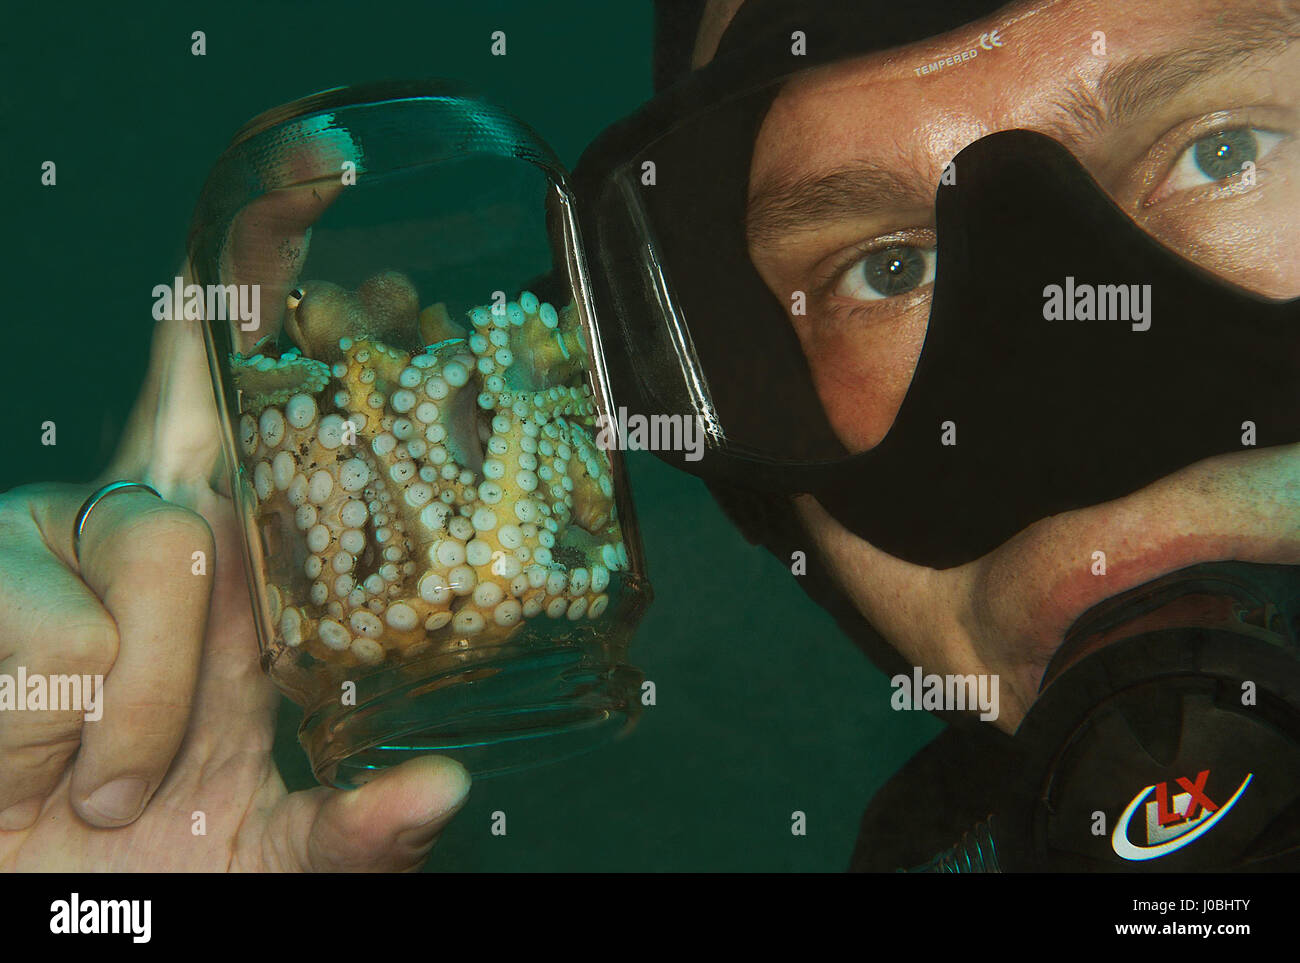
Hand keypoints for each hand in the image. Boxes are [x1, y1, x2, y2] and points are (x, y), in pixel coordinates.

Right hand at [0, 180, 469, 869]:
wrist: (34, 913)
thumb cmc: (161, 866)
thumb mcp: (285, 848)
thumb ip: (364, 826)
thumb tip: (450, 785)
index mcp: (237, 558)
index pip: (252, 384)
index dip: (270, 270)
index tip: (320, 173)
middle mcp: (147, 518)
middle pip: (199, 435)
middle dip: (210, 581)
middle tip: (204, 718)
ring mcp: (51, 541)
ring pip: (154, 542)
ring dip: (152, 706)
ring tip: (118, 791)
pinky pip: (54, 623)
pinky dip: (75, 723)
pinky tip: (48, 769)